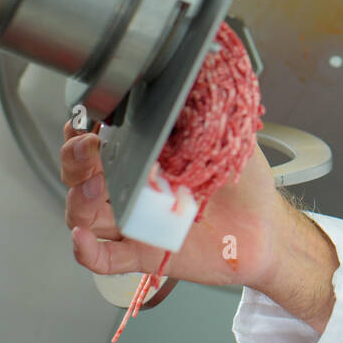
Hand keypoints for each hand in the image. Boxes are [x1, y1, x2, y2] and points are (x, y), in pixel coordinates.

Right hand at [61, 119, 285, 290]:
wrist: (267, 229)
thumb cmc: (245, 185)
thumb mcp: (229, 140)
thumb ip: (206, 114)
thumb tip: (190, 84)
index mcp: (147, 157)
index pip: (99, 140)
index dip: (83, 130)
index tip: (88, 120)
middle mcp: (133, 188)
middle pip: (79, 174)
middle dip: (75, 159)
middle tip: (89, 148)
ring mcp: (134, 221)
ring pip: (83, 214)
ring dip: (80, 200)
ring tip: (94, 188)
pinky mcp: (144, 253)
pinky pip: (104, 258)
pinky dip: (86, 250)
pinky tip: (83, 238)